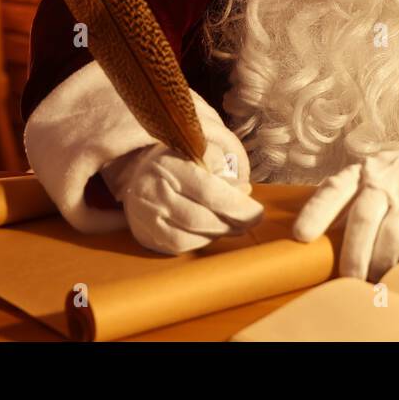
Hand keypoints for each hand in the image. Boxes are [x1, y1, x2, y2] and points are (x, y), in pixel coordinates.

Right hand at [101, 133, 263, 255]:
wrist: (141, 173)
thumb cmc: (179, 162)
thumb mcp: (200, 153)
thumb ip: (223, 170)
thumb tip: (244, 192)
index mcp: (168, 164)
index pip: (208, 191)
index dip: (236, 206)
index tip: (257, 213)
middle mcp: (151, 190)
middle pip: (198, 218)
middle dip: (230, 224)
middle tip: (250, 222)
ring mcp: (144, 215)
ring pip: (187, 237)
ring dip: (216, 235)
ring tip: (233, 226)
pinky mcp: (144, 233)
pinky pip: (177, 246)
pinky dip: (199, 242)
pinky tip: (211, 232)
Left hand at [293, 144, 398, 281]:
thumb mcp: (381, 171)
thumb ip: (355, 194)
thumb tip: (324, 232)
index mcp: (366, 170)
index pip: (335, 188)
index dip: (316, 212)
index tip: (301, 235)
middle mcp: (386, 182)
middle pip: (362, 220)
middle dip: (351, 255)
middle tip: (346, 278)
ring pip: (388, 239)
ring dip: (377, 265)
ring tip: (371, 278)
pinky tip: (396, 269)